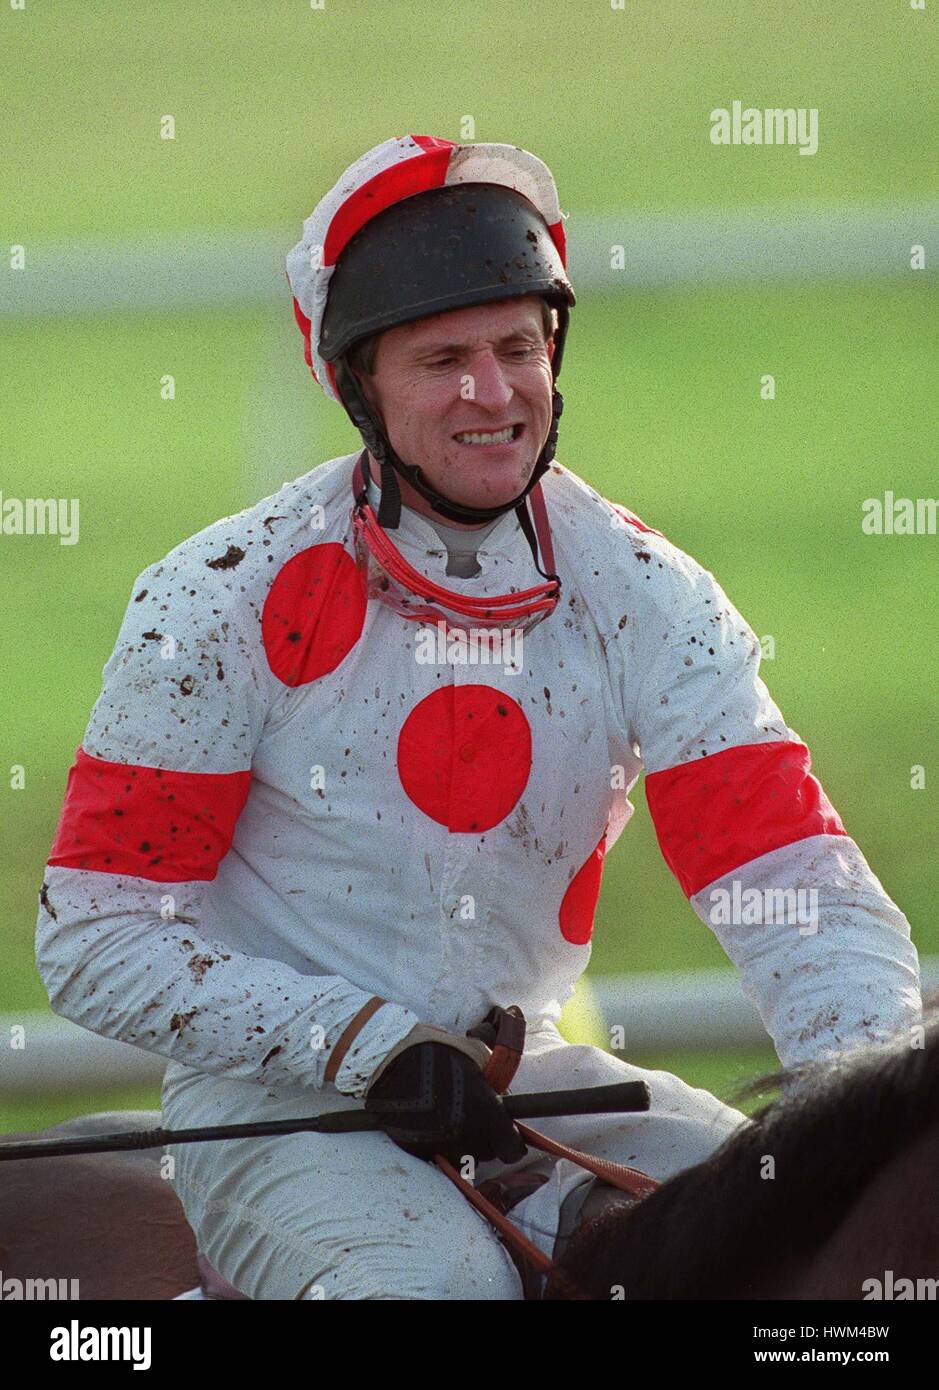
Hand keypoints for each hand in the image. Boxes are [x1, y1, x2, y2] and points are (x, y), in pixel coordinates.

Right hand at [364, 1038, 527, 1164]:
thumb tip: (501, 1096)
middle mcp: (467, 1137)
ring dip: (464, 1143)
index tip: (508, 1133)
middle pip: (488, 1154)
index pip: (513, 1150)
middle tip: (475, 1115)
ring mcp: (442, 1146)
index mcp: (487, 1113)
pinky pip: (439, 1153)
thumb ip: (495, 1081)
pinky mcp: (419, 1150)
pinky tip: (432, 1120)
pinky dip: (440, 1143)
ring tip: (452, 1117)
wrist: (390, 1060)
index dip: (513, 1143)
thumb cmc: (437, 1051)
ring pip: (464, 1157)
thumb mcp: (477, 1055)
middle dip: (487, 1138)